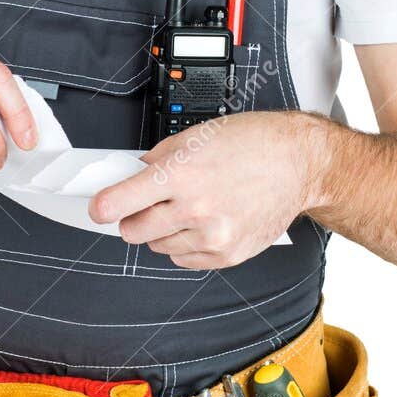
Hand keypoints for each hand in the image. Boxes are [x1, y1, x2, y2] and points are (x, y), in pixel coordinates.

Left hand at [88, 112, 328, 267]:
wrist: (298, 164)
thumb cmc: (253, 144)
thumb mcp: (196, 137)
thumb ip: (158, 160)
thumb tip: (132, 177)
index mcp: (182, 174)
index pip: (120, 203)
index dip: (103, 206)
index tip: (99, 208)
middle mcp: (195, 209)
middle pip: (133, 231)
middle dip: (133, 217)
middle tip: (147, 204)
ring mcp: (212, 236)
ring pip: (158, 248)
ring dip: (162, 231)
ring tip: (187, 208)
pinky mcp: (227, 255)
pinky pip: (184, 260)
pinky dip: (185, 245)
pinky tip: (202, 223)